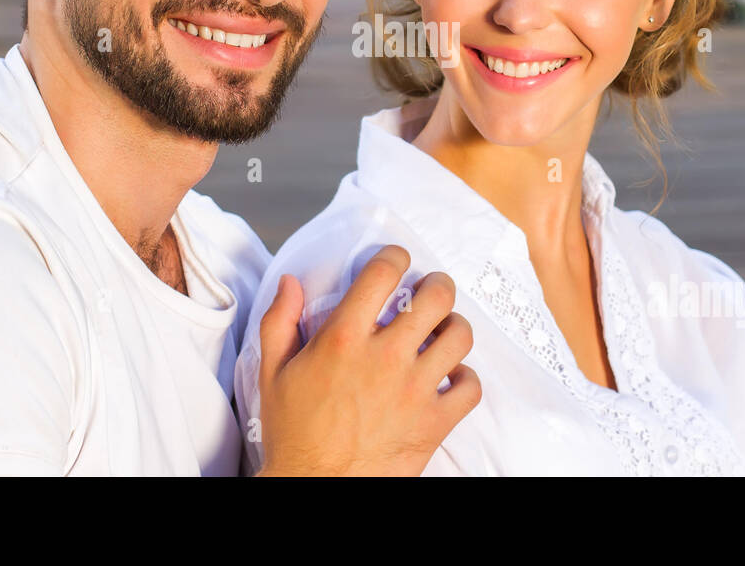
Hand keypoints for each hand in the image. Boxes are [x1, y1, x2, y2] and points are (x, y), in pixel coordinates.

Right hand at [254, 245, 479, 475]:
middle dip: (436, 285)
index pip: (383, 273)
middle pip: (436, 296)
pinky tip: (449, 378)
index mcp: (344, 339)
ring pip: (460, 336)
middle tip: (429, 291)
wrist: (315, 488)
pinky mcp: (434, 421)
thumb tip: (290, 284)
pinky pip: (471, 387)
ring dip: (453, 327)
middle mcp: (385, 358)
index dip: (395, 256)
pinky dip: (465, 379)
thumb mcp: (273, 373)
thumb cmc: (294, 434)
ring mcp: (415, 390)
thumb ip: (279, 321)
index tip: (396, 261)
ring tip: (442, 331)